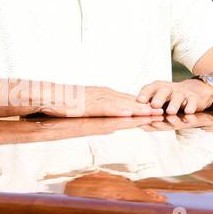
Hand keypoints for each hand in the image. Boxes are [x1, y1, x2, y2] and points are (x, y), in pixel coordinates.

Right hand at [39, 86, 165, 117]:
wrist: (47, 94)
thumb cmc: (63, 101)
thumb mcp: (85, 106)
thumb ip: (98, 110)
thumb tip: (109, 119)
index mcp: (103, 94)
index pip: (127, 100)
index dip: (143, 106)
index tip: (157, 110)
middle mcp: (103, 94)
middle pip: (130, 101)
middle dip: (147, 107)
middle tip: (165, 112)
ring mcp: (97, 98)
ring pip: (122, 104)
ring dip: (139, 109)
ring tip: (155, 114)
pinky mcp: (88, 104)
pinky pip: (106, 107)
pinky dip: (118, 110)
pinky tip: (129, 114)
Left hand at [137, 79, 212, 114]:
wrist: (193, 91)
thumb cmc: (169, 98)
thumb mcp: (158, 100)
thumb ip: (147, 108)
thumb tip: (132, 118)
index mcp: (157, 88)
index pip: (149, 88)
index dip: (144, 94)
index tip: (139, 101)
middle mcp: (169, 89)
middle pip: (163, 91)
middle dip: (159, 98)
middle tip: (154, 105)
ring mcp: (181, 93)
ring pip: (178, 97)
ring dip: (174, 104)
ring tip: (170, 112)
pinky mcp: (193, 98)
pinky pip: (192, 101)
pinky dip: (190, 106)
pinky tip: (188, 112)